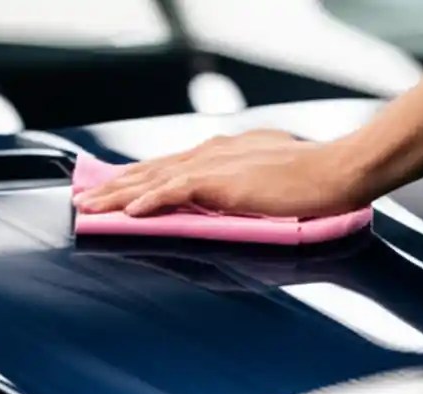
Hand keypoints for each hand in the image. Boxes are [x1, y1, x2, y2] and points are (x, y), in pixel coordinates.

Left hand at [72, 129, 367, 217]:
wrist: (337, 171)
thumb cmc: (313, 179)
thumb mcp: (266, 179)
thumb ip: (238, 186)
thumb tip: (222, 197)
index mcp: (222, 154)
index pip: (169, 166)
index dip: (136, 178)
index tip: (112, 189)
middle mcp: (211, 154)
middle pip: (152, 170)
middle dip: (115, 186)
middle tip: (85, 200)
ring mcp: (215, 165)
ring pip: (154, 179)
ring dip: (118, 194)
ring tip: (91, 207)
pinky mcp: (221, 181)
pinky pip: (175, 190)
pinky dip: (148, 199)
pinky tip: (128, 210)